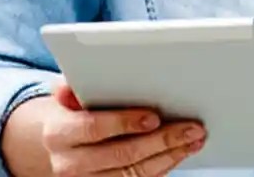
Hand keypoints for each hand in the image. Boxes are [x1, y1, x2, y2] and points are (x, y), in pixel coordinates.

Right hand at [37, 82, 204, 176]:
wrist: (60, 145)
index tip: (153, 116)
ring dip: (170, 155)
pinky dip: (163, 166)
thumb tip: (69, 85)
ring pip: (134, 173)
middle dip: (161, 140)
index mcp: (59, 133)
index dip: (124, 123)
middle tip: (189, 128)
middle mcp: (70, 163)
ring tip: (193, 139)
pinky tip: (180, 152)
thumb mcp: (68, 97)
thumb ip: (75, 87)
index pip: (92, 128)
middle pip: (121, 154)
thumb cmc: (71, 114)